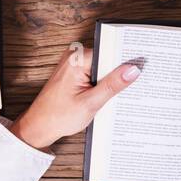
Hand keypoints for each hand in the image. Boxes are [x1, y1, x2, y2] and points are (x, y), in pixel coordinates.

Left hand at [9, 45, 140, 148]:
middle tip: (131, 88)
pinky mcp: (74, 71)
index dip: (127, 63)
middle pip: (108, 59)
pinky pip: (95, 73)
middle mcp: (74, 55)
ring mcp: (74, 63)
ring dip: (111, 81)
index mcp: (77, 58)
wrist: (38, 126)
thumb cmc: (58, 116)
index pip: (111, 54)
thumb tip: (132, 70)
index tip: (142, 71)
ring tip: (116, 95)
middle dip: (120, 73)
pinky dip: (103, 84)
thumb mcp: (91, 102)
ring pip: (103, 67)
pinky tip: (106, 96)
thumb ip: (112, 85)